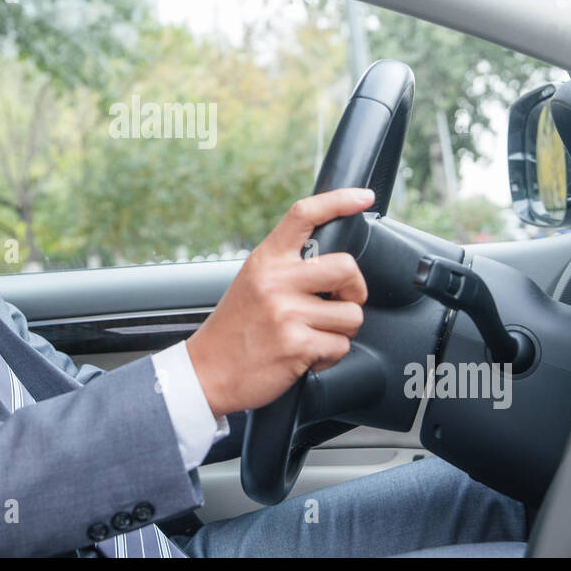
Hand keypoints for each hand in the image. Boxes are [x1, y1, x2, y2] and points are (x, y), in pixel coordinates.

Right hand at [185, 188, 371, 418]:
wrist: (207, 372)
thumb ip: (286, 268)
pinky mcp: (296, 345)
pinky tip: (306, 356)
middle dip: (355, 290)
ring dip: (341, 331)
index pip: (304, 215)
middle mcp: (276, 281)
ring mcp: (286, 313)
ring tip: (314, 335)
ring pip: (351, 314)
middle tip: (340, 302)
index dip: (339, 201)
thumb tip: (330, 262)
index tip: (363, 197)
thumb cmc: (233, 329)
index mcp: (266, 260)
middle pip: (347, 267)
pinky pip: (340, 346)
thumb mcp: (252, 282)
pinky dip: (329, 356)